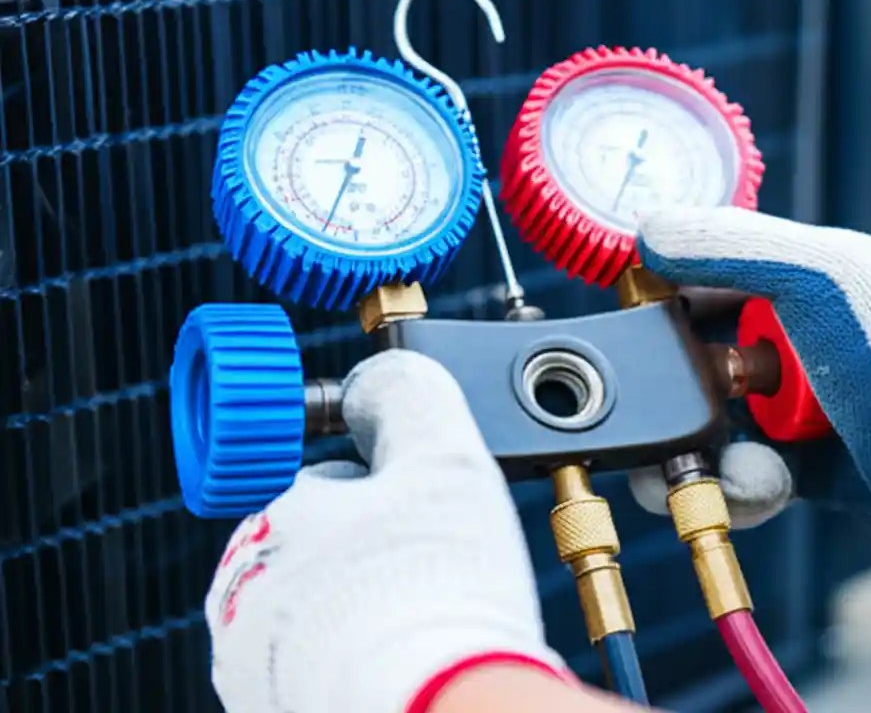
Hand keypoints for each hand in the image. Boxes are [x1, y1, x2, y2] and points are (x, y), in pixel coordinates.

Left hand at [206, 350, 565, 711]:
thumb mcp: (445, 457)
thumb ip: (410, 395)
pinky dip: (361, 660)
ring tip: (425, 622)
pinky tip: (405, 662)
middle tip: (434, 571)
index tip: (428, 516)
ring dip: (369, 608)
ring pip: (326, 610)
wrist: (444, 710)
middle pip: (329, 546)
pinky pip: (325, 666)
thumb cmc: (441, 591)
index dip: (398, 490)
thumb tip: (383, 375)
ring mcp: (253, 662)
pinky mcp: (275, 711)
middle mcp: (242, 591)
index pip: (337, 477)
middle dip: (379, 551)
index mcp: (273, 516)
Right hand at [629, 207, 870, 544]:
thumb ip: (731, 247)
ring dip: (691, 451)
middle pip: (689, 368)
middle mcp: (786, 350)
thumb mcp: (818, 274)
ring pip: (705, 434)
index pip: (696, 288)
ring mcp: (792, 415)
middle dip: (662, 395)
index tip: (624, 327)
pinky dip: (740, 486)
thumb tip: (647, 229)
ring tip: (681, 465)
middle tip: (637, 414)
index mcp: (790, 288)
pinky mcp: (802, 476)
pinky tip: (763, 481)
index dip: (655, 305)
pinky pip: (741, 482)